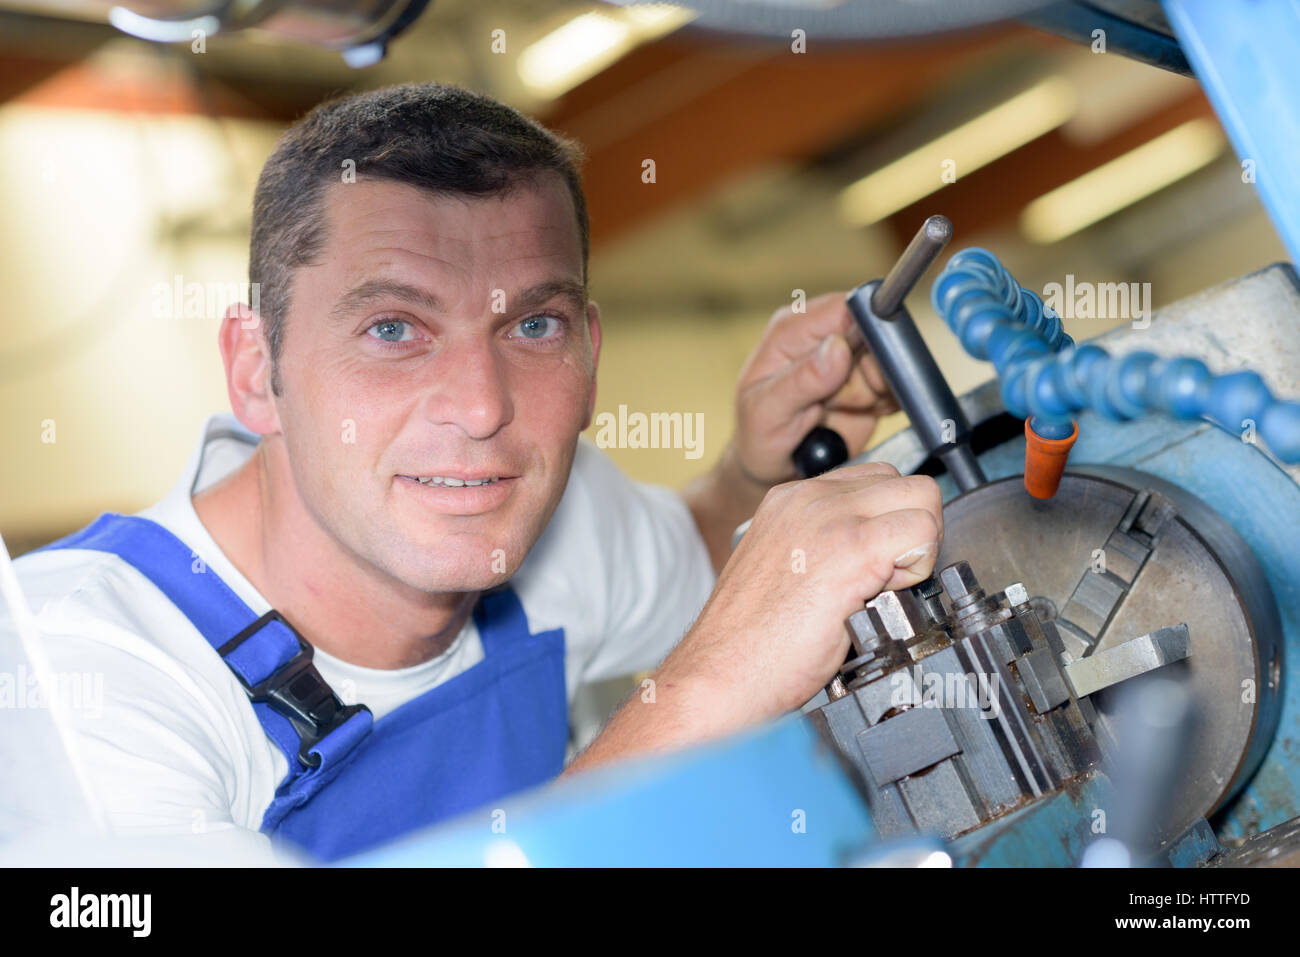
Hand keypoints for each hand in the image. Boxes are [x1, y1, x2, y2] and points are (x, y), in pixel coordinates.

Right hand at [662, 462, 941, 729]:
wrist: (722, 673)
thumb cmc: (748, 643)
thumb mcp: (782, 572)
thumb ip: (822, 547)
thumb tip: (872, 554)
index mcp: (791, 501)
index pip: (875, 480)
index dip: (888, 524)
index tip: (876, 566)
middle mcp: (810, 498)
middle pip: (905, 483)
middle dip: (911, 530)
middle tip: (887, 579)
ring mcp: (831, 516)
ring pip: (923, 497)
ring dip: (918, 545)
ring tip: (882, 589)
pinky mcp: (853, 546)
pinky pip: (923, 532)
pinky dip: (919, 568)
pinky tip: (882, 598)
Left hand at [733, 293, 899, 485]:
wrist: (774, 465)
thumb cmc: (758, 434)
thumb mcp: (768, 412)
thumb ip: (803, 380)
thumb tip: (837, 346)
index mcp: (792, 330)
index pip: (844, 308)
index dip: (865, 329)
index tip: (862, 365)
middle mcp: (824, 336)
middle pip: (877, 333)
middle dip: (870, 370)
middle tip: (842, 399)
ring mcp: (849, 357)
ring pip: (891, 362)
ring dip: (874, 392)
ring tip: (840, 408)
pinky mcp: (869, 380)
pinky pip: (898, 385)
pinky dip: (884, 404)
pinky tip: (855, 413)